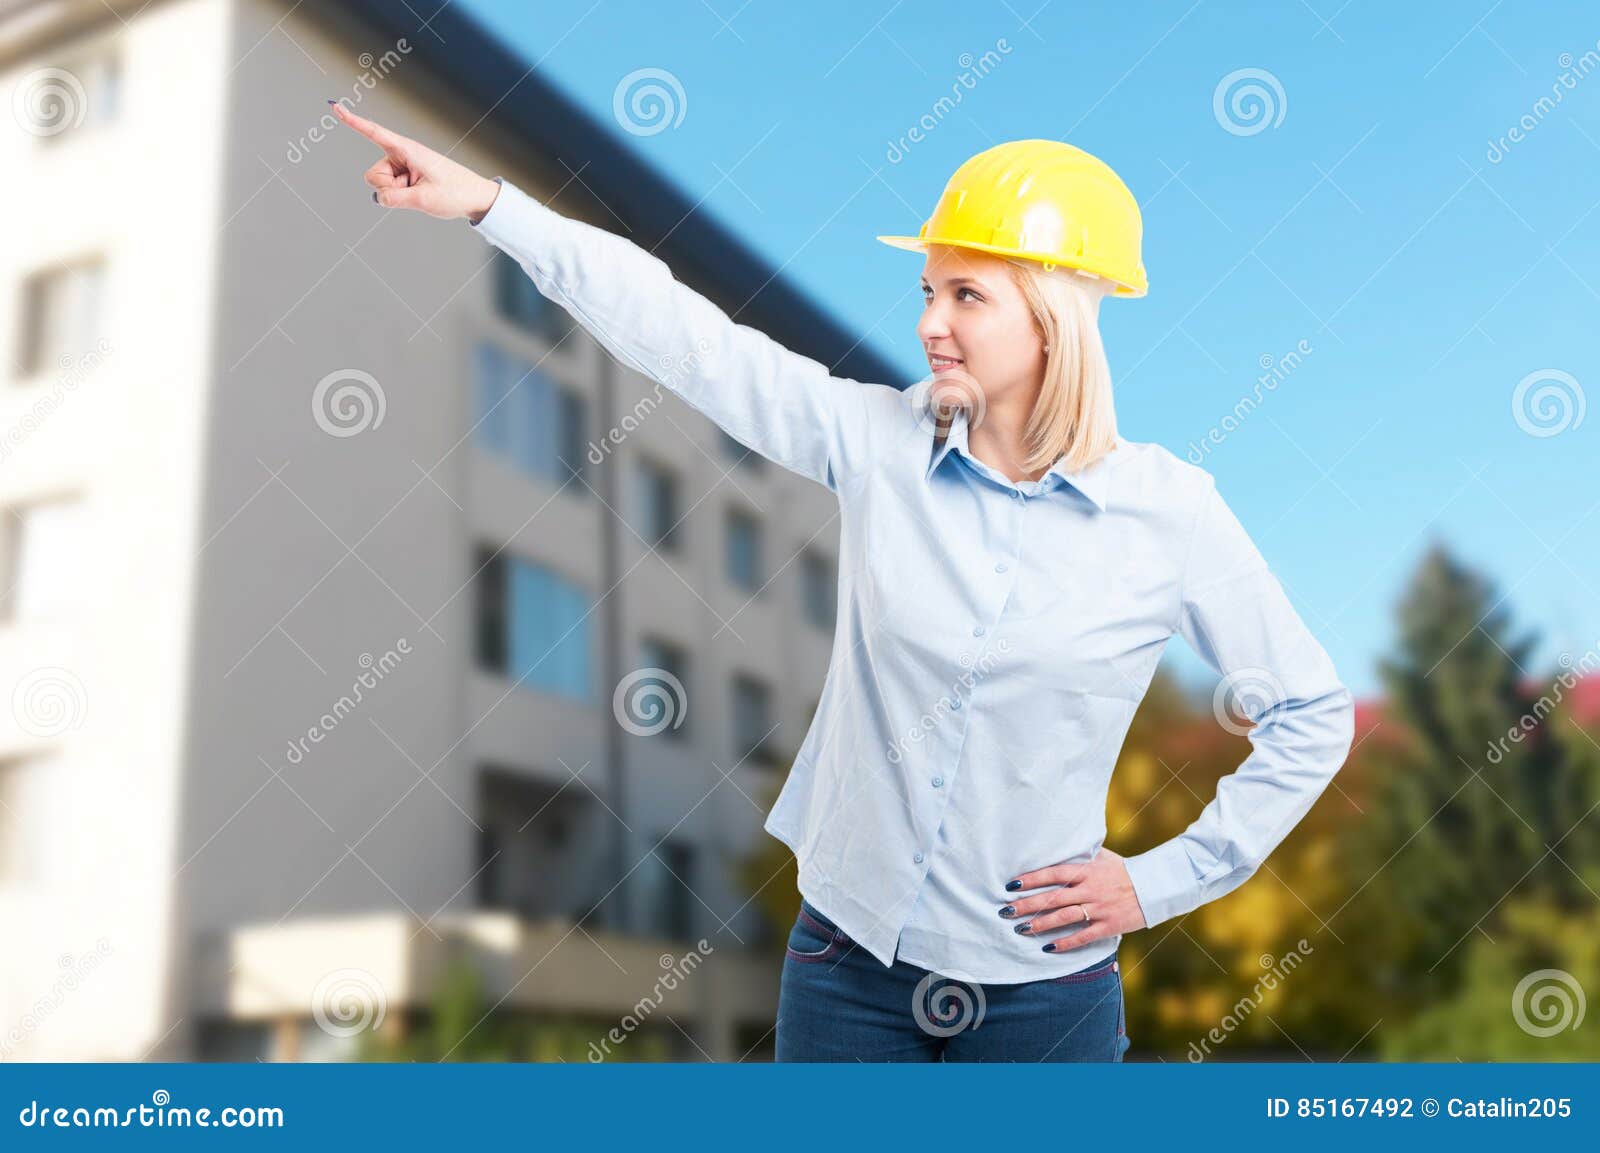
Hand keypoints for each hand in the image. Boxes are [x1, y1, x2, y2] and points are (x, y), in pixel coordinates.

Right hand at [328, 101, 500, 222]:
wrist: (476, 197)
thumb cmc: (456, 192)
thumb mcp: (425, 199)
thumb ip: (397, 199)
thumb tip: (377, 198)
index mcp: (408, 150)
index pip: (375, 133)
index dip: (353, 121)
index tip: (334, 106)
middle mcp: (403, 155)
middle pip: (374, 174)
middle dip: (387, 188)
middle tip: (414, 191)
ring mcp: (404, 167)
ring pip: (381, 184)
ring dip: (396, 193)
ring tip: (421, 192)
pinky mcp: (407, 177)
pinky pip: (391, 190)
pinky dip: (401, 195)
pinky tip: (420, 194)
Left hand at [998, 847, 1147, 952]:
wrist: (1155, 887)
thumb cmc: (1125, 870)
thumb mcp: (1103, 857)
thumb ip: (1081, 855)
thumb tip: (1059, 846)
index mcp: (1087, 871)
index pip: (1053, 873)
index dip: (1032, 879)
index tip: (1011, 884)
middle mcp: (1090, 889)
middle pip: (1053, 898)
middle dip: (1027, 905)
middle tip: (1006, 910)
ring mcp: (1099, 909)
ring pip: (1064, 918)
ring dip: (1040, 924)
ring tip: (1021, 929)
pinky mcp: (1108, 926)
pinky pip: (1083, 936)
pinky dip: (1065, 943)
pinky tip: (1048, 948)